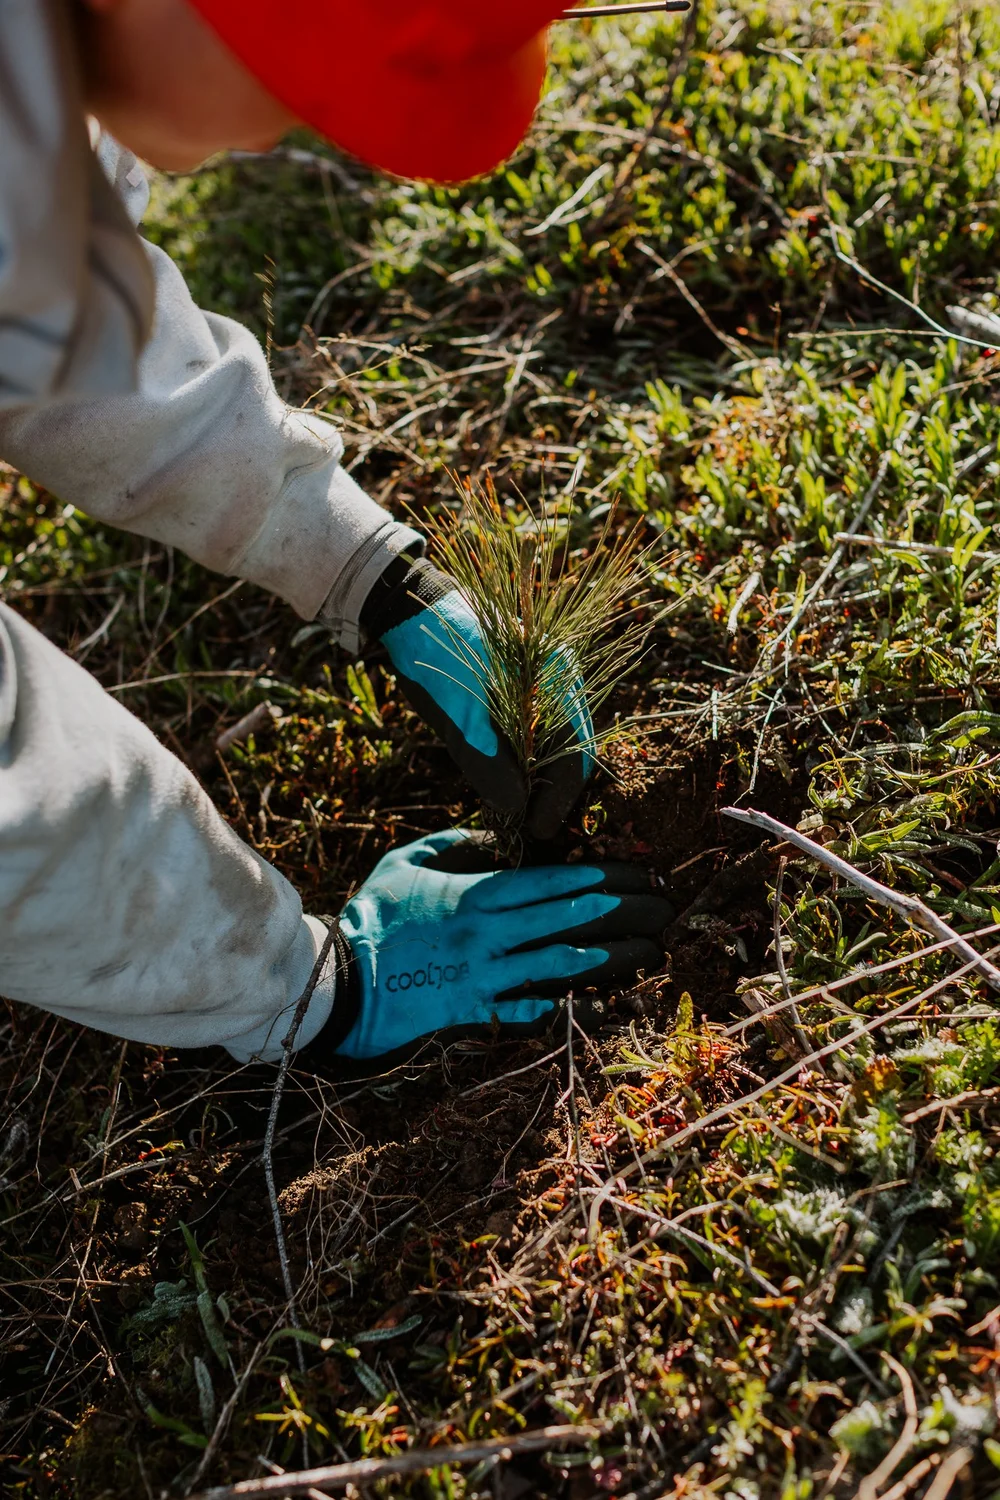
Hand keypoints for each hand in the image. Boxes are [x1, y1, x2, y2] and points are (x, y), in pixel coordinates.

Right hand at [327, 829, 669, 1060]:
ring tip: (623, 953)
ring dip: (591, 958)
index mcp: (470, 896)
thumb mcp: (401, 864)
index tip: (607, 875)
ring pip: (549, 964)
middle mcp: (485, 934)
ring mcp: (482, 974)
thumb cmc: (370, 917)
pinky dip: (556, 1009)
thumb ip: (443, 844)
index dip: (576, 878)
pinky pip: (524, 1010)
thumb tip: (479, 831)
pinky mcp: (472, 1009)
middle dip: (598, 911)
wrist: (340, 978)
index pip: (535, 882)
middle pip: (553, 919)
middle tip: (638, 905)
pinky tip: (588, 1006)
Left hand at [362, 555, 594, 837]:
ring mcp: (540, 690)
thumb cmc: (436, 652)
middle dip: (550, 794)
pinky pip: (529, 741)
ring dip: (534, 784)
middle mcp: (558, 684)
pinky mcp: (519, 698)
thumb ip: (485, 758)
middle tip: (526, 829)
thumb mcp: (457, 709)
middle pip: (568, 753)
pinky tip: (502, 787)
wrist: (409, 614)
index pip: (575, 750)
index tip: (539, 830)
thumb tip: (514, 808)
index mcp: (556, 677)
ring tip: (514, 815)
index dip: (559, 797)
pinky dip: (519, 768)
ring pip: (549, 750)